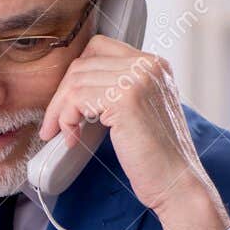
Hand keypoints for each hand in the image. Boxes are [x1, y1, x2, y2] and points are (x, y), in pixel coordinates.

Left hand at [37, 36, 229, 229]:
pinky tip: (72, 139)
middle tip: (53, 125)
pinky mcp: (125, 98)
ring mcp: (138, 78)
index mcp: (154, 64)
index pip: (99, 47)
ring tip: (62, 134)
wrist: (177, 182)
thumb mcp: (139, 110)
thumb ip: (117, 90)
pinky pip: (76, 98)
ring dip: (59, 111)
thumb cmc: (155, 155)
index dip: (76, 74)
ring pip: (75, 81)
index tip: (67, 102)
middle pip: (83, 64)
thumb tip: (73, 87)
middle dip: (61, 96)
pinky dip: (65, 120)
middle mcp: (148, 65)